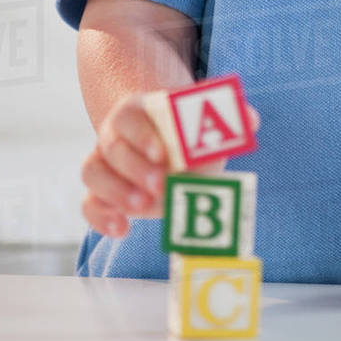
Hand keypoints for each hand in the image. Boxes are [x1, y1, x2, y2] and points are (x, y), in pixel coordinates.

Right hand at [81, 92, 259, 237]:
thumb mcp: (204, 125)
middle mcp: (114, 135)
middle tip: (160, 185)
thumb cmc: (187, 135)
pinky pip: (89, 203)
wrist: (166, 147)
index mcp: (138, 111)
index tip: (162, 153)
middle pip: (112, 147)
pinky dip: (100, 217)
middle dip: (135, 167)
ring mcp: (105, 164)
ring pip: (93, 172)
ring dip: (115, 192)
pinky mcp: (101, 193)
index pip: (131, 117)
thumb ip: (228, 120)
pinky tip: (122, 229)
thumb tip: (251, 119)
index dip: (143, 134)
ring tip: (141, 209)